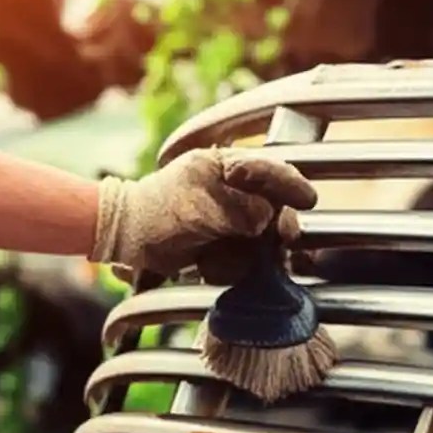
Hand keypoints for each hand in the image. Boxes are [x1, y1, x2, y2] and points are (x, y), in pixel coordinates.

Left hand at [90, 148, 316, 277]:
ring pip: (263, 234)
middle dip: (280, 222)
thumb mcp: (198, 208)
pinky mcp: (224, 240)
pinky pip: (244, 255)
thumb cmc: (155, 213)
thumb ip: (237, 210)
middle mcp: (233, 189)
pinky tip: (209, 265)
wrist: (125, 238)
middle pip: (275, 204)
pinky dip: (232, 265)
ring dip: (251, 251)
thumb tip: (267, 218)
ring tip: (219, 258)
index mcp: (224, 167)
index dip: (291, 184)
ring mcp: (229, 216)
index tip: (306, 199)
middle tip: (284, 236)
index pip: (269, 169)